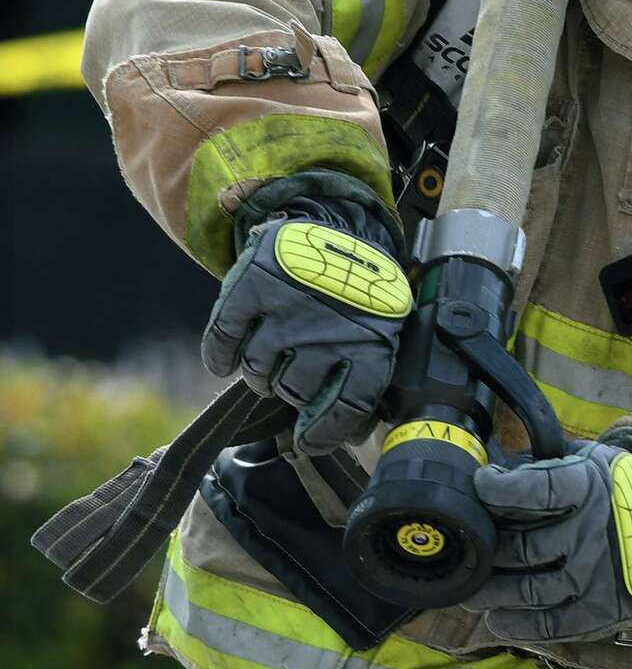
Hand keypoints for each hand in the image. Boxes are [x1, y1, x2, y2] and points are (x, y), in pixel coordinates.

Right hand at [201, 196, 411, 454]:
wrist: (333, 226)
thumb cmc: (355, 297)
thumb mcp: (375, 334)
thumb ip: (361, 384)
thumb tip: (347, 439)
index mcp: (371, 345)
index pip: (346, 408)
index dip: (323, 432)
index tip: (307, 441)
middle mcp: (329, 330)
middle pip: (294, 390)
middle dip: (290, 390)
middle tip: (292, 374)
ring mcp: (289, 309)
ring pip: (258, 371)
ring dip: (259, 374)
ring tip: (268, 359)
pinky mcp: (254, 286)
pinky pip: (224, 339)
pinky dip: (220, 356)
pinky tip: (225, 361)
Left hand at [465, 441, 631, 642]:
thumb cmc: (615, 489)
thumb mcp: (589, 459)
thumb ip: (546, 463)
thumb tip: (496, 471)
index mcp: (588, 487)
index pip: (537, 490)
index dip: (502, 490)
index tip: (481, 486)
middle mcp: (591, 532)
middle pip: (523, 548)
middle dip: (485, 551)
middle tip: (465, 552)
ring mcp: (596, 574)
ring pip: (530, 590)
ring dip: (492, 593)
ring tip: (471, 592)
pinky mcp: (602, 609)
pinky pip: (554, 624)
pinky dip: (521, 625)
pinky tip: (498, 620)